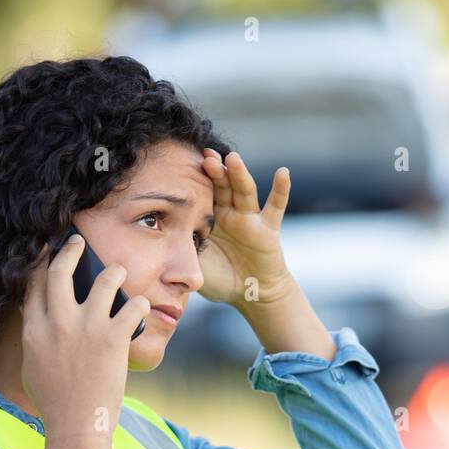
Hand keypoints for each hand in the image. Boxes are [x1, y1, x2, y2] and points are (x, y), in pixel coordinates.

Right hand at [20, 236, 149, 434]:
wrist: (76, 426)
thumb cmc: (54, 403)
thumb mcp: (32, 366)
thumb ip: (35, 338)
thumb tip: (36, 318)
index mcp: (34, 329)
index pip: (34, 283)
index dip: (41, 262)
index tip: (47, 250)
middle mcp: (58, 322)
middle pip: (61, 270)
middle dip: (70, 249)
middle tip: (77, 241)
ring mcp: (87, 328)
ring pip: (104, 279)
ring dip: (114, 271)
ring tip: (119, 271)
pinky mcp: (113, 339)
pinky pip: (133, 307)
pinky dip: (141, 305)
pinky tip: (143, 307)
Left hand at [198, 149, 293, 307]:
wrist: (250, 293)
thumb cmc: (220, 278)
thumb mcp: (197, 263)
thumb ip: (185, 248)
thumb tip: (165, 236)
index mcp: (210, 217)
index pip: (203, 193)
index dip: (196, 179)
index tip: (184, 163)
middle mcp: (230, 212)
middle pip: (223, 186)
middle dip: (216, 171)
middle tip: (206, 155)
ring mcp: (250, 218)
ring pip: (245, 192)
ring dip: (240, 174)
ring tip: (233, 158)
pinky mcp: (268, 228)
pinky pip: (276, 206)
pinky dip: (281, 190)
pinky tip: (283, 172)